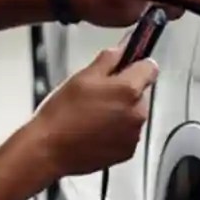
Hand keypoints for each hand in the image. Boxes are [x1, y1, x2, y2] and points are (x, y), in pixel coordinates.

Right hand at [29, 46, 158, 177]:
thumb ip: (109, 58)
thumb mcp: (83, 76)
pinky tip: (95, 130)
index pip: (150, 67)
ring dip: (121, 111)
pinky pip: (128, 133)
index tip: (125, 67)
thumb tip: (124, 48)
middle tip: (98, 94)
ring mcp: (134, 134)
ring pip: (134, 113)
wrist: (49, 149)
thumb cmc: (62, 114)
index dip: (137, 64)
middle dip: (125, 90)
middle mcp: (137, 113)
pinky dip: (117, 130)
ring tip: (93, 115)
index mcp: (129, 90)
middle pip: (141, 92)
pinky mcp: (128, 151)